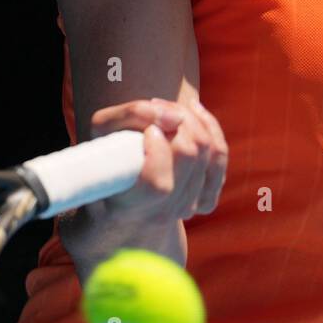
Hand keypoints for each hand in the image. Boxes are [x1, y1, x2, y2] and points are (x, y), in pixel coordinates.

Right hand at [58, 97, 227, 278]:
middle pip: (189, 155)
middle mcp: (161, 214)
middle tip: (159, 108)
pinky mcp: (204, 200)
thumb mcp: (102, 132)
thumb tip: (176, 117)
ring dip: (194, 119)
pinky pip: (220, 157)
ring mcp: (186, 209)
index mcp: (129, 206)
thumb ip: (132, 115)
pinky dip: (210, 128)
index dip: (158, 148)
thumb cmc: (104, 160)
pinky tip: (194, 113)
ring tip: (172, 109)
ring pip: (210, 151)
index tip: (147, 131)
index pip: (158, 183)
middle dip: (179, 120)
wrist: (117, 204)